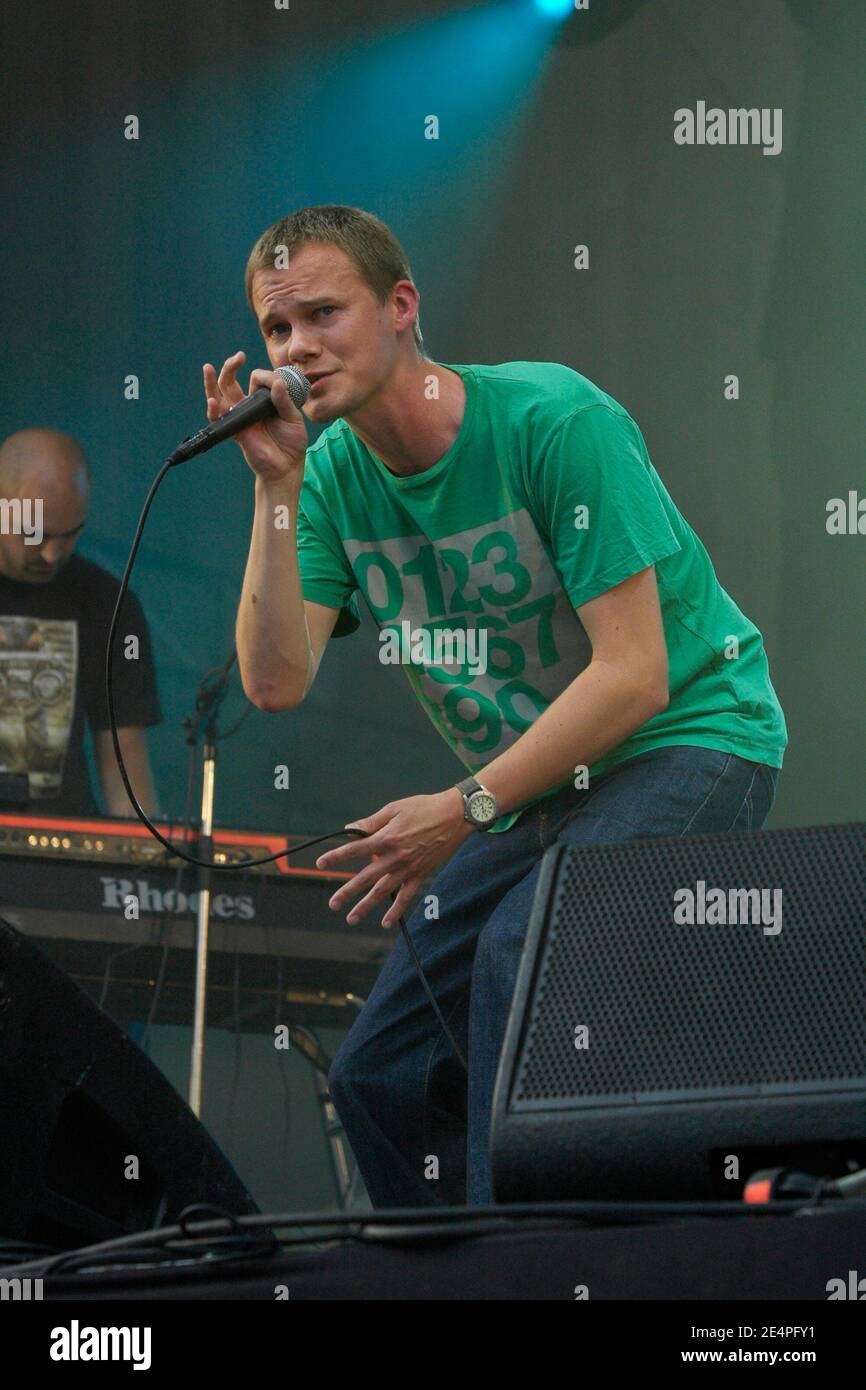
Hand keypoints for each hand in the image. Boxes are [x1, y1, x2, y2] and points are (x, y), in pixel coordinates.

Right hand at [202, 350, 308, 484]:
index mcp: (262, 400)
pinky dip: (214, 410)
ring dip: (211, 382)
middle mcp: (248, 406)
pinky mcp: (235, 431)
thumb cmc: (292, 441)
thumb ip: (284, 400)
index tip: (277, 384)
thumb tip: (276, 382)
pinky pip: (219, 419)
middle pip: (230, 382)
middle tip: (238, 356)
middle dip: (230, 366)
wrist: (288, 465)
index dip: (266, 377)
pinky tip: (213, 402)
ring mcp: (240, 417)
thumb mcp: (293, 417)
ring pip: (219, 396)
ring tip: (208, 368)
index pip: (257, 379)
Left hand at [315, 790, 473, 927]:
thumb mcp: (394, 808)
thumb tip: (351, 829)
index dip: (337, 857)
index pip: (355, 849)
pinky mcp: (421, 874)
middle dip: (348, 891)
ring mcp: (408, 868)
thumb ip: (371, 822)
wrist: (455, 815)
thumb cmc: (424, 807)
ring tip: (352, 918)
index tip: (321, 864)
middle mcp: (395, 856)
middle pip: (366, 877)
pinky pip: (407, 896)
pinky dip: (397, 910)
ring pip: (383, 891)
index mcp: (386, 837)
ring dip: (366, 906)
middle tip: (333, 904)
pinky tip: (386, 922)